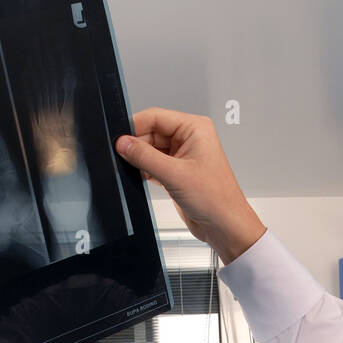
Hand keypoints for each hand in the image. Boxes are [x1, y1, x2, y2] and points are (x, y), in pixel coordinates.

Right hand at [114, 108, 265, 263]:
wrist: (224, 226)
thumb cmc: (216, 199)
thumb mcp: (174, 174)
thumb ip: (145, 157)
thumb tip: (123, 143)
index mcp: (195, 128)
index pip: (156, 117)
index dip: (135, 126)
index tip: (118, 139)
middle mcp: (189, 138)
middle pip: (151, 132)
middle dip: (136, 145)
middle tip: (121, 157)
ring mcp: (182, 156)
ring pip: (151, 149)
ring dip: (140, 159)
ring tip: (131, 169)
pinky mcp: (177, 172)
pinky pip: (154, 164)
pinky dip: (144, 170)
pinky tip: (138, 177)